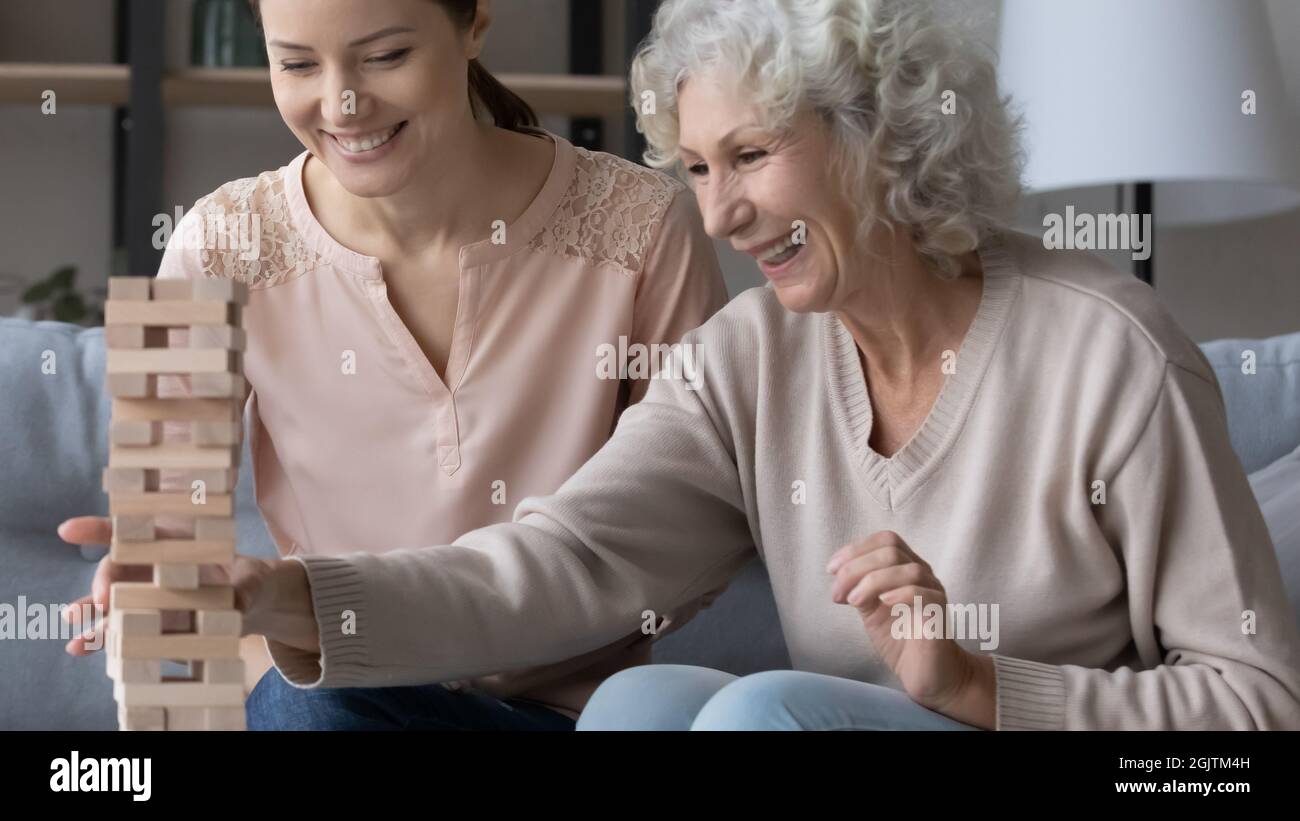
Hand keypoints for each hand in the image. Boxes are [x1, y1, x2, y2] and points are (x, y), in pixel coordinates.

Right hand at [55, 516, 315, 654]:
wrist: (250, 606)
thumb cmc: (247, 581)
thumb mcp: (251, 581)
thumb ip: (243, 588)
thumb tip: (238, 604)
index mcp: (171, 545)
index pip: (131, 532)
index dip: (98, 530)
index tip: (69, 530)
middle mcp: (150, 569)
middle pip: (116, 569)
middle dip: (104, 581)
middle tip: (104, 599)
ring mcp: (145, 597)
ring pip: (108, 601)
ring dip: (89, 609)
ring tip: (73, 616)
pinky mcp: (146, 624)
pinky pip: (117, 631)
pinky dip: (96, 639)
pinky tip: (78, 647)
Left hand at [827, 530, 994, 727]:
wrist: (927, 674)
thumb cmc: (901, 640)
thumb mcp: (871, 611)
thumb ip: (859, 590)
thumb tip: (838, 575)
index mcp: (905, 568)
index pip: (885, 540)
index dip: (855, 549)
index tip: (831, 569)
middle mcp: (923, 575)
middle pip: (891, 550)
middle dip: (857, 567)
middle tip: (838, 593)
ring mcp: (934, 592)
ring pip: (909, 570)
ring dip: (873, 581)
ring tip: (853, 601)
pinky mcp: (940, 615)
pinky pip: (925, 594)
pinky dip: (900, 593)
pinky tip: (882, 602)